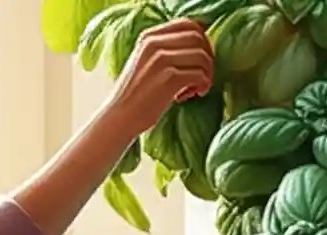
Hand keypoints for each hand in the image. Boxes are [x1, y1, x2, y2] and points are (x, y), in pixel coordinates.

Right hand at [103, 18, 214, 136]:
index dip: (202, 40)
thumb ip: (163, 49)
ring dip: (206, 74)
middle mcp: (154, 43)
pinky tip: (191, 95)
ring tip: (195, 88)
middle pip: (198, 39)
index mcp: (148, 37)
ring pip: (202, 57)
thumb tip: (199, 46)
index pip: (188, 24)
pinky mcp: (169, 78)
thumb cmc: (134, 95)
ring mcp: (161, 59)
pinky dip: (202, 85)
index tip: (201, 58)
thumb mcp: (143, 61)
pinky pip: (200, 75)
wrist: (119, 118)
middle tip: (203, 75)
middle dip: (207, 58)